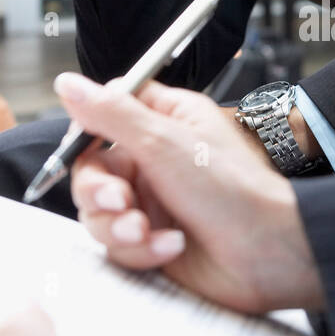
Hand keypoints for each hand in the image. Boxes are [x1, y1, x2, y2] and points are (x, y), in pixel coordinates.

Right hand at [58, 74, 325, 315]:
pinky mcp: (154, 240)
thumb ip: (110, 113)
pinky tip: (173, 246)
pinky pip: (120, 245)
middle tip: (120, 201)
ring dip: (117, 225)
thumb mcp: (164, 141)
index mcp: (164, 120)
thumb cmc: (232, 189)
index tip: (84, 146)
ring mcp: (154, 202)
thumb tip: (66, 82)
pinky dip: (141, 249)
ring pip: (99, 212)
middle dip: (98, 191)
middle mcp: (156, 159)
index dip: (87, 131)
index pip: (107, 111)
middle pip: (92, 170)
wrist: (268, 253)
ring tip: (145, 231)